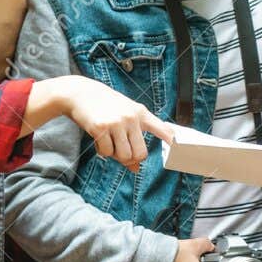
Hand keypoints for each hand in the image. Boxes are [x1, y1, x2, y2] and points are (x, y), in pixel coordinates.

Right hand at [57, 76, 172, 171]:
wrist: (82, 94)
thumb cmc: (107, 107)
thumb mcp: (125, 117)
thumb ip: (133, 139)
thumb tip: (136, 168)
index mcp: (141, 113)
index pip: (161, 128)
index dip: (171, 140)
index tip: (179, 148)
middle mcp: (131, 118)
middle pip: (140, 153)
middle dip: (131, 158)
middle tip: (122, 150)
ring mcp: (116, 123)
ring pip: (123, 155)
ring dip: (116, 155)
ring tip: (110, 142)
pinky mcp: (100, 128)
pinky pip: (106, 152)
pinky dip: (103, 151)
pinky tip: (99, 138)